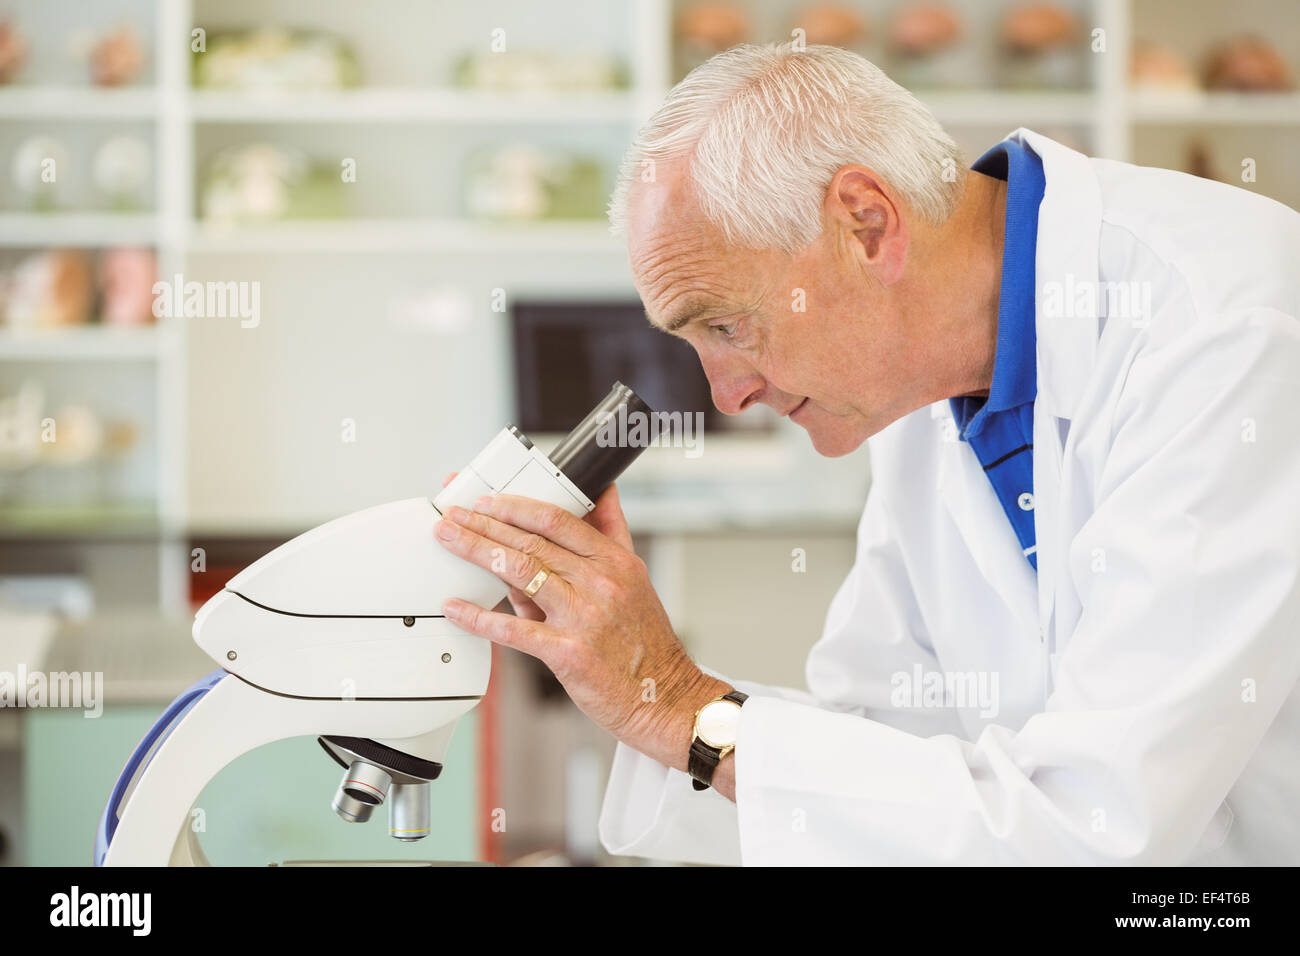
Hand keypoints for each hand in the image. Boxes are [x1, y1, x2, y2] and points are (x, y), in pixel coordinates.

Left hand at [433, 482, 728, 770]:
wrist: (665, 698)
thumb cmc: (646, 644)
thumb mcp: (635, 578)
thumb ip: (611, 535)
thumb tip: (595, 497)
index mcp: (615, 562)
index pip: (559, 520)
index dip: (517, 506)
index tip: (488, 501)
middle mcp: (601, 584)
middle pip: (531, 542)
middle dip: (484, 524)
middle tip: (454, 515)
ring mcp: (583, 618)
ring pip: (520, 573)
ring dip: (476, 552)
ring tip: (449, 541)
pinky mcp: (568, 654)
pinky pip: (514, 630)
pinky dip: (480, 617)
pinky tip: (456, 608)